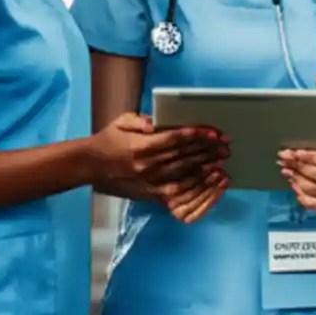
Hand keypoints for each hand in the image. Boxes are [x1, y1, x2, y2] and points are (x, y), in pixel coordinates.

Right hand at [91, 114, 229, 221]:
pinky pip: (178, 193)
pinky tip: (207, 182)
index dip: (196, 135)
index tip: (213, 133)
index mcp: (141, 146)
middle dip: (207, 151)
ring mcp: (151, 183)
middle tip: (225, 146)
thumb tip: (160, 121)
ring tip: (222, 163)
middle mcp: (148, 166)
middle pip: (184, 157)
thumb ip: (142, 120)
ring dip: (205, 168)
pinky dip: (195, 187)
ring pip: (184, 175)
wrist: (90, 166)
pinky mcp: (151, 195)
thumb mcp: (122, 121)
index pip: (174, 139)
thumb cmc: (108, 140)